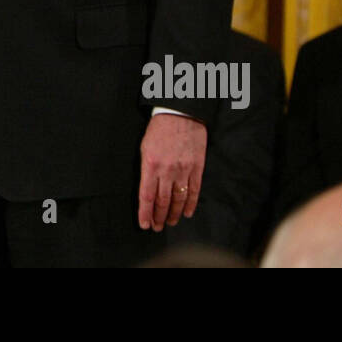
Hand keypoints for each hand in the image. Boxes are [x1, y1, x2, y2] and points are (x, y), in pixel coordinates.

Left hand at [137, 113, 205, 231]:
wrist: (181, 114)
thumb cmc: (159, 129)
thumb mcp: (144, 147)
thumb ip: (146, 169)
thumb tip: (147, 191)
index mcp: (150, 164)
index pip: (147, 196)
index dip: (145, 213)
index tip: (144, 225)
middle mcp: (167, 170)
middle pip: (162, 201)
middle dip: (159, 217)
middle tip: (157, 227)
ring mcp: (184, 170)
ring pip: (178, 199)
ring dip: (173, 214)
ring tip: (169, 223)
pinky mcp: (197, 168)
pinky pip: (194, 191)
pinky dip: (190, 204)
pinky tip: (186, 213)